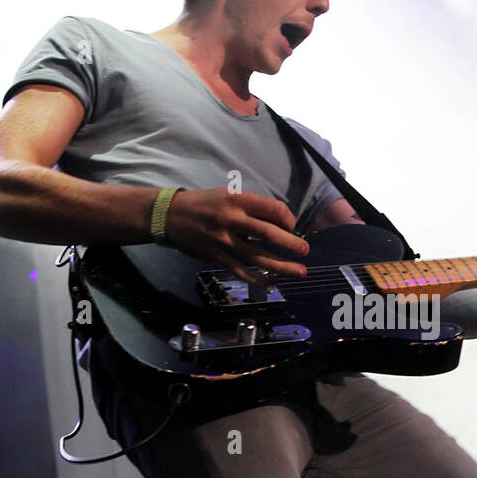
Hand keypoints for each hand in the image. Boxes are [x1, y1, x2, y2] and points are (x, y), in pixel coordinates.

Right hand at [163, 186, 309, 281]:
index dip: (289, 219)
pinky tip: (273, 283)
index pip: (273, 210)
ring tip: (300, 272)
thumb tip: (281, 224)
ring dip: (282, 266)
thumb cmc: (205, 203)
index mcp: (238, 200)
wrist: (171, 216)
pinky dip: (258, 279)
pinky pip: (241, 271)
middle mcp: (232, 219)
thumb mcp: (229, 194)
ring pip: (258, 257)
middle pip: (269, 234)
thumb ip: (253, 207)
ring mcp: (223, 241)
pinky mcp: (216, 257)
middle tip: (305, 251)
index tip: (293, 227)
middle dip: (291, 244)